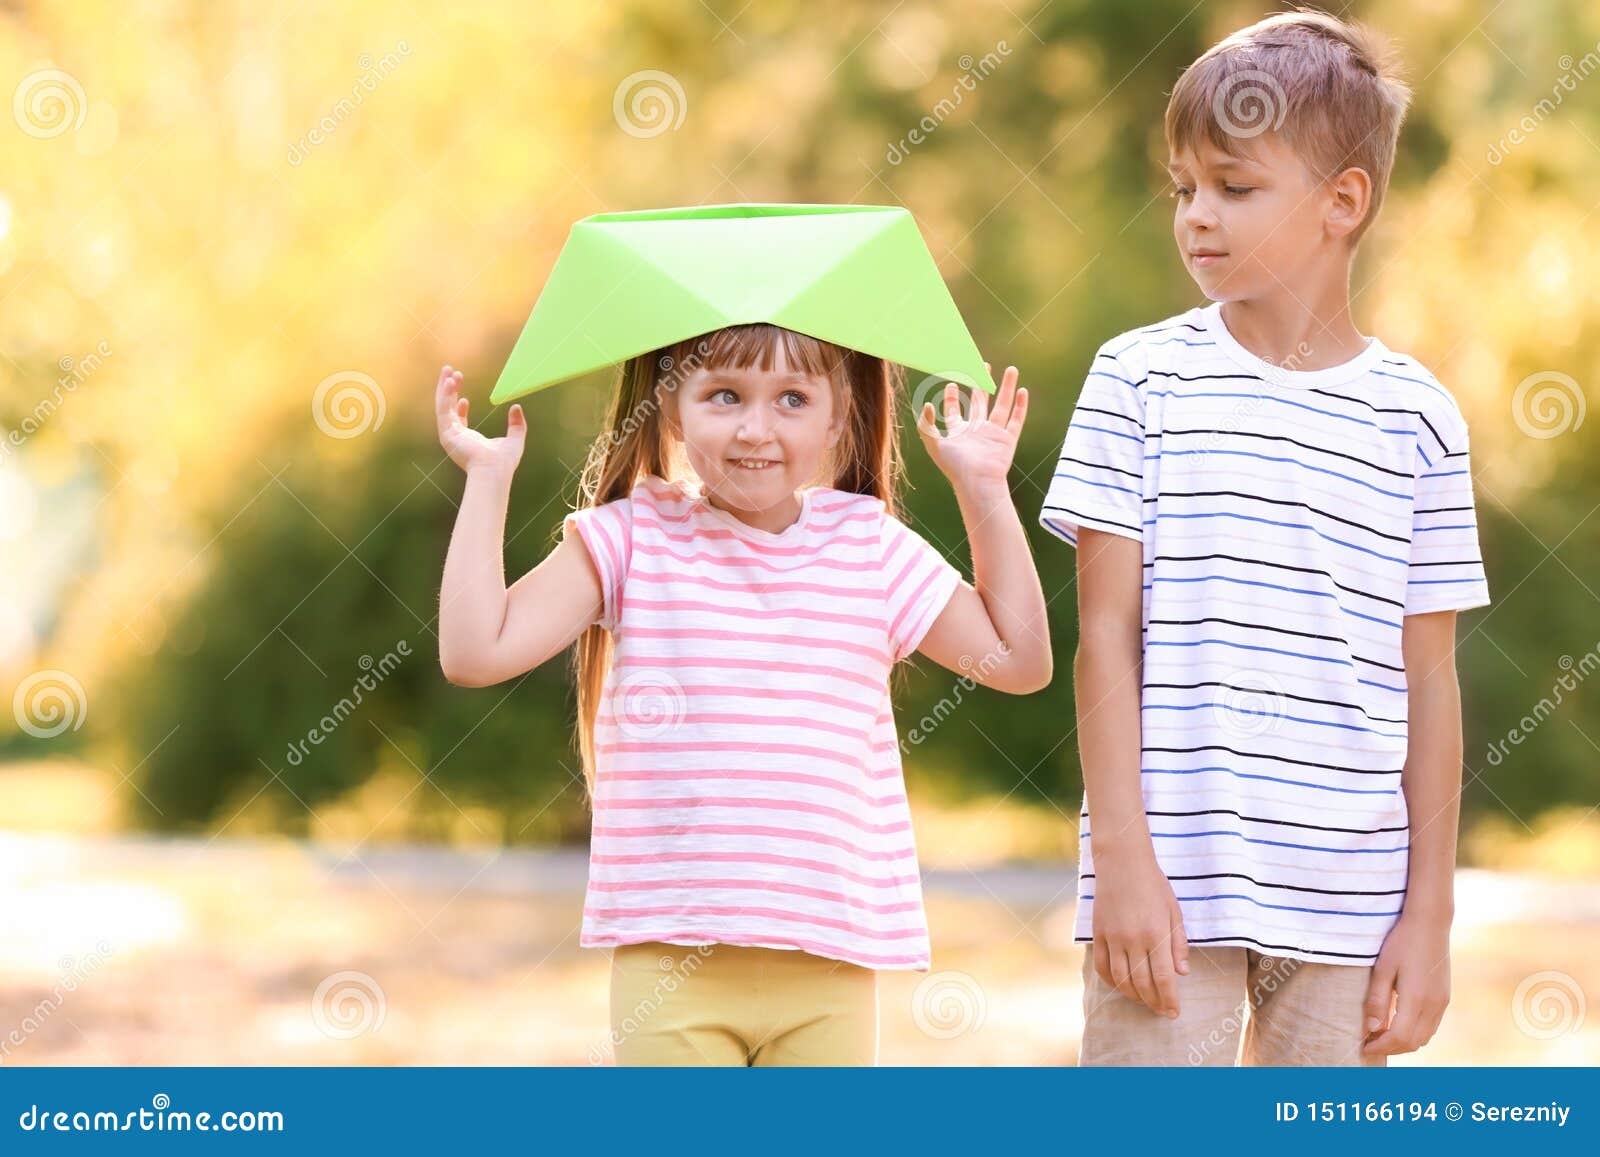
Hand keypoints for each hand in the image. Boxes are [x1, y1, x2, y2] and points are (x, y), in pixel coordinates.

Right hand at [436, 364, 525, 476]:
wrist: (494, 470)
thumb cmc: (503, 462)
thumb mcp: (514, 439)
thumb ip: (516, 424)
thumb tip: (516, 407)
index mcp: (468, 439)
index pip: (458, 420)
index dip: (459, 406)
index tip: (464, 397)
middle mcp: (455, 436)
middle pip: (447, 408)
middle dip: (449, 390)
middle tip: (451, 372)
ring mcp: (449, 434)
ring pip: (442, 405)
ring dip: (444, 387)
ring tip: (448, 370)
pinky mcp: (447, 432)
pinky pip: (443, 408)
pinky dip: (444, 394)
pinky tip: (449, 381)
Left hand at [916, 363, 1026, 497]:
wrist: (977, 482)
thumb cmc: (954, 466)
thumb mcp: (933, 444)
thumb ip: (926, 425)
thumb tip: (926, 405)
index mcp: (958, 432)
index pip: (954, 410)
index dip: (952, 397)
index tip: (952, 384)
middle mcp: (977, 430)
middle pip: (980, 401)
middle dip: (981, 383)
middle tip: (983, 365)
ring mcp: (993, 434)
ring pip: (1002, 405)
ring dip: (1007, 387)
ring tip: (1012, 369)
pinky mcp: (1007, 440)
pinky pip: (1016, 420)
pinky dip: (1021, 406)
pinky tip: (1023, 391)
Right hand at [1091, 849, 1190, 1017]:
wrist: (1123, 863)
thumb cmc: (1154, 885)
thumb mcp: (1174, 912)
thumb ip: (1178, 944)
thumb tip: (1182, 973)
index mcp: (1156, 934)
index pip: (1164, 978)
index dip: (1169, 1000)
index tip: (1174, 1012)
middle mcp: (1133, 939)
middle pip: (1142, 983)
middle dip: (1154, 1002)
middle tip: (1162, 1012)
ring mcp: (1113, 937)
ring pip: (1121, 979)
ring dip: (1134, 995)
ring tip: (1145, 1001)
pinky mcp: (1098, 933)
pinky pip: (1102, 966)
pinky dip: (1111, 982)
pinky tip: (1122, 986)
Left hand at [1361, 911, 1450, 1055]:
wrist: (1430, 924)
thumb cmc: (1401, 942)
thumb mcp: (1382, 969)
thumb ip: (1377, 1000)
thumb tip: (1370, 1029)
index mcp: (1417, 999)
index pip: (1399, 1037)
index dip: (1381, 1046)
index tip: (1364, 1047)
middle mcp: (1434, 1005)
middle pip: (1413, 1043)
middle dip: (1390, 1048)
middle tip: (1369, 1042)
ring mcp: (1442, 1003)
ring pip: (1424, 1038)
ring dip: (1403, 1042)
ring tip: (1380, 1035)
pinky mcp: (1445, 998)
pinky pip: (1431, 1027)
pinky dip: (1414, 1033)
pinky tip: (1398, 1024)